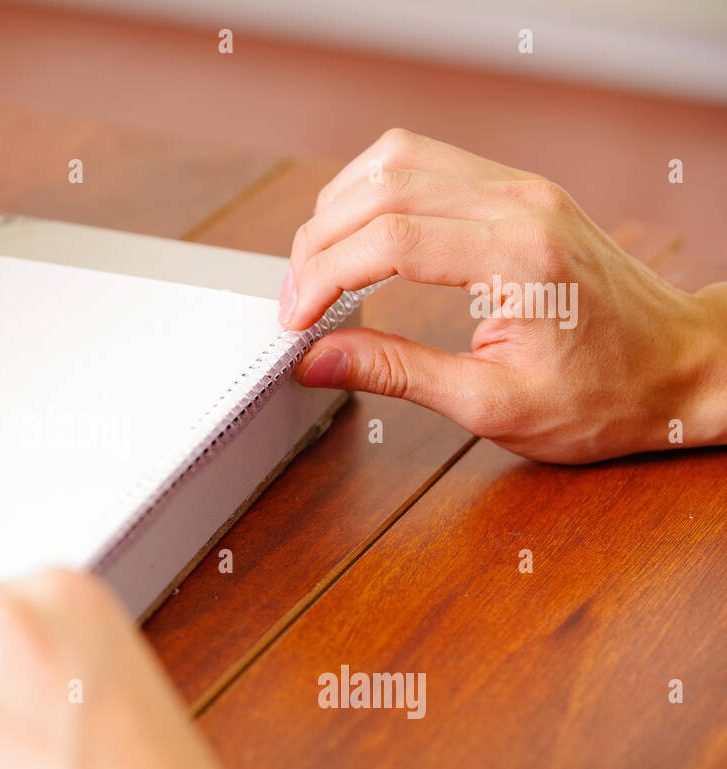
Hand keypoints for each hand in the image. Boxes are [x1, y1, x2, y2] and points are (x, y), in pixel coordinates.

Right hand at [278, 128, 726, 464]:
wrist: (680, 367)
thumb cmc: (604, 395)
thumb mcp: (492, 403)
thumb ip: (397, 373)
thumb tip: (319, 360)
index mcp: (518, 256)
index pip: (389, 239)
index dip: (323, 276)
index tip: (296, 320)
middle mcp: (518, 204)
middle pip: (382, 187)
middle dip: (318, 242)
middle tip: (295, 301)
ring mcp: (520, 187)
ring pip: (398, 158)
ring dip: (340, 206)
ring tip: (316, 266)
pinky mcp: (517, 189)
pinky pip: (426, 162)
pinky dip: (374, 192)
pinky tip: (359, 234)